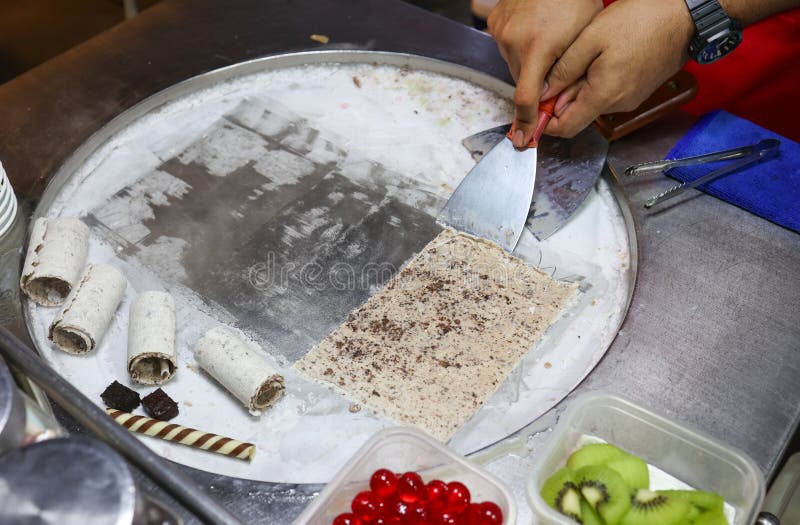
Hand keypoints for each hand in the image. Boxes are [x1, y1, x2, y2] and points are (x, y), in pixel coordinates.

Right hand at [488, 0, 602, 146]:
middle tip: (554, 68)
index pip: (526, 97)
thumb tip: (554, 103)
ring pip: (514, 64)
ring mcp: (501, 30)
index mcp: (537, 47)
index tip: (524, 138)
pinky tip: (535, 30)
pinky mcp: (495, 22)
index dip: (526, 121)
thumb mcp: (582, 38)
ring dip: (529, 63)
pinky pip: (506, 46)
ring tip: (547, 40)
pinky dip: (519, 46)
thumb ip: (567, 73)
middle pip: (521, 80)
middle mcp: (513, 40)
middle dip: (537, 83)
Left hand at [541, 0, 694, 136]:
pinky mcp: (639, 90)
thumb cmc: (641, 20)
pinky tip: (602, 57)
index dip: (546, 122)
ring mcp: (631, 99)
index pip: (566, 128)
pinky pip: (609, 93)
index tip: (535, 107)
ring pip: (593, 102)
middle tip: (563, 66)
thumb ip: (564, 70)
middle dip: (563, 97)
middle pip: (578, 114)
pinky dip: (598, 81)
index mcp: (604, 96)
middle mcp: (619, 104)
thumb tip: (543, 94)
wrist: (683, 14)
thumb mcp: (590, 40)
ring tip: (587, 55)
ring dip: (581, 86)